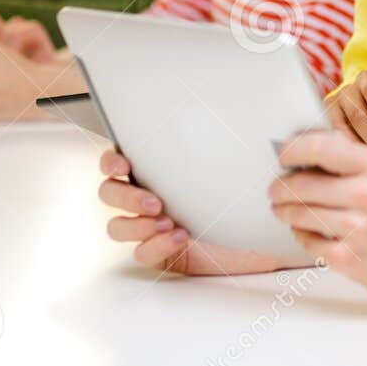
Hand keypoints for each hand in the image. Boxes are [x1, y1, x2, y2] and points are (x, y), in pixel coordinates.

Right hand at [98, 147, 301, 274]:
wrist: (257, 236)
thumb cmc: (238, 199)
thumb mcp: (230, 167)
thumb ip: (218, 144)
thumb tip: (228, 112)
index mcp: (154, 171)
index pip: (115, 162)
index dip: (111, 161)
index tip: (123, 164)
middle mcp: (144, 198)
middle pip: (109, 193)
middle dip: (126, 197)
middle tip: (155, 203)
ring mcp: (148, 227)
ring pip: (117, 226)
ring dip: (137, 225)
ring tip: (167, 223)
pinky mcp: (158, 253)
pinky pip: (142, 253)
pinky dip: (156, 246)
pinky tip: (179, 238)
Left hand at [270, 129, 366, 304]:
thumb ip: (348, 162)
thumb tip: (300, 151)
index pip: (319, 147)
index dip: (292, 150)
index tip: (281, 154)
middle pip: (300, 184)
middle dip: (279, 188)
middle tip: (275, 190)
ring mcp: (357, 229)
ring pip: (298, 214)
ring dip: (285, 212)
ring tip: (284, 210)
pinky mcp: (348, 259)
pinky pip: (307, 241)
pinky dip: (302, 235)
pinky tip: (307, 231)